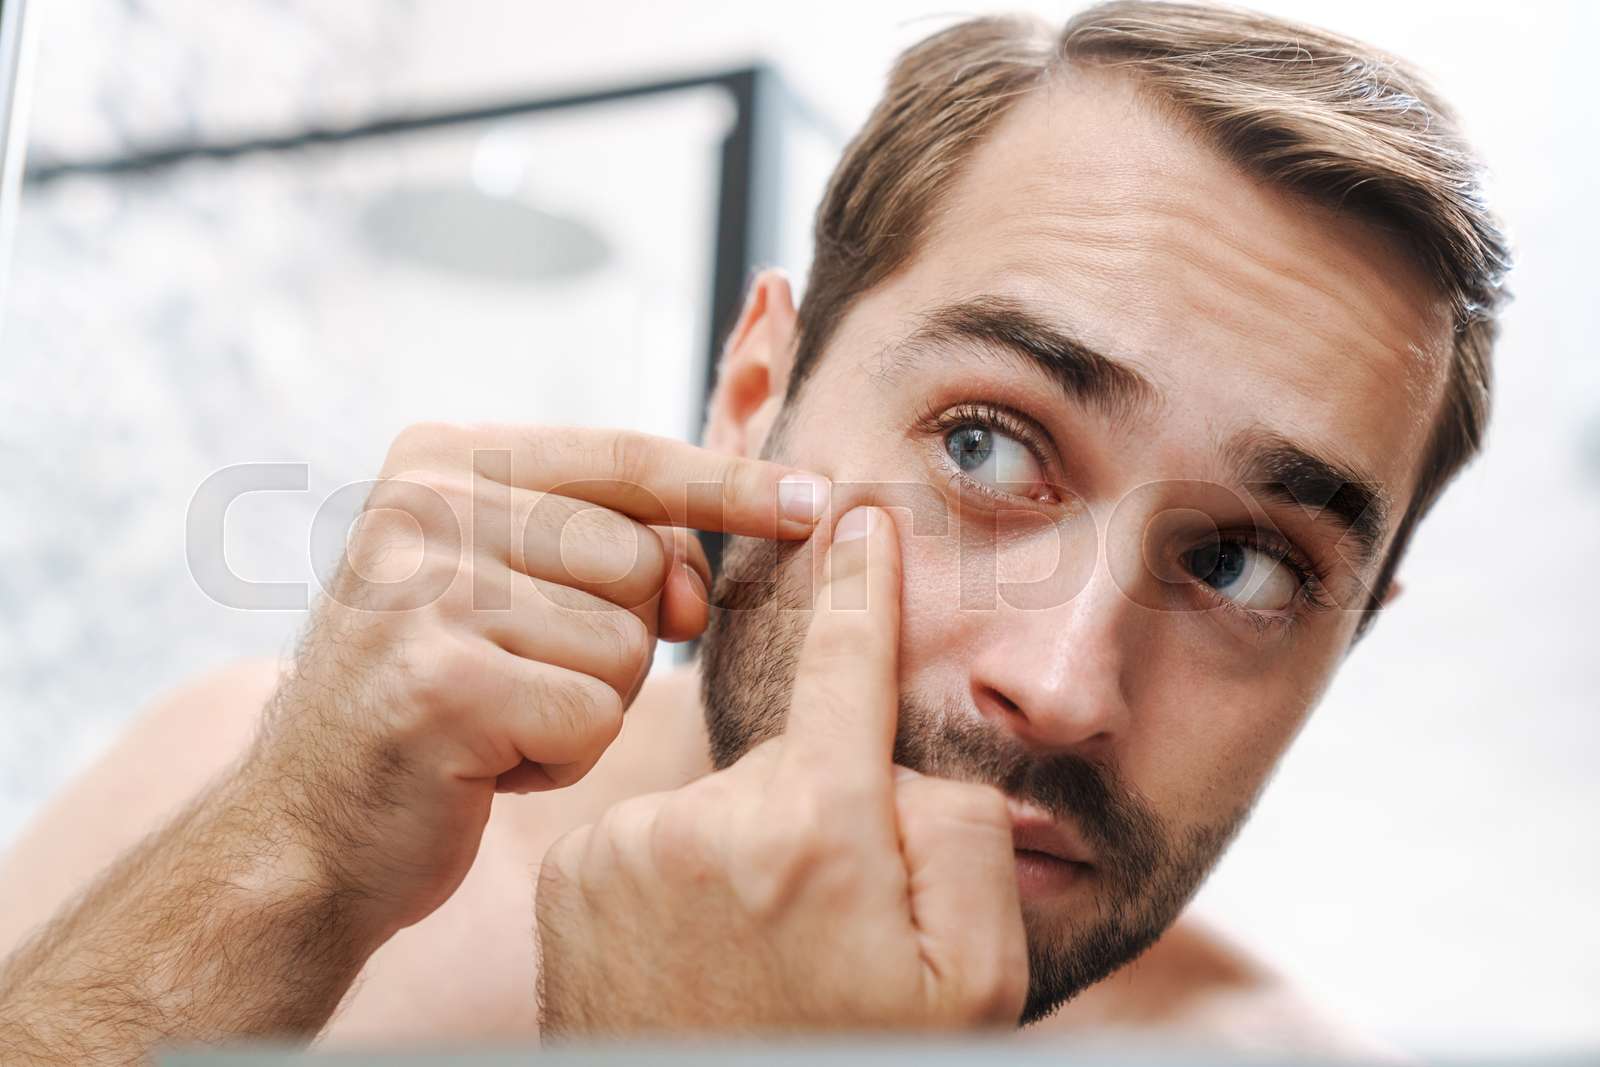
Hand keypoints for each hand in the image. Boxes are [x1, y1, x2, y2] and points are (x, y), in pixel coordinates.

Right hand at [243, 423, 828, 939]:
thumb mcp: (507, 583)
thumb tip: (744, 543)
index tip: (815, 498)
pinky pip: (594, 713)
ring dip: (590, 702)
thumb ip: (609, 540)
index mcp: (442, 459)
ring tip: (501, 716)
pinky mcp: (439, 679)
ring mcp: (423, 588)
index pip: (630, 456)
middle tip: (529, 674)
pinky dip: (563, 757)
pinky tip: (488, 763)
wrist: (306, 829)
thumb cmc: (439, 700)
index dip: (733, 485)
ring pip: (630, 642)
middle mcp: (423, 504)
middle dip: (626, 638)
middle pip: (645, 559)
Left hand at [535, 506, 1028, 1035]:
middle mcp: (704, 820)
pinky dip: (681, 871)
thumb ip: (963, 839)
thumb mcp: (970, 977)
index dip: (862, 588)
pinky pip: (653, 834)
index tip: (860, 520)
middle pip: (791, 757)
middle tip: (829, 918)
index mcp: (817, 830)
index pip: (845, 668)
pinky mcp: (573, 875)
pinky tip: (694, 952)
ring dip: (748, 848)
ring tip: (754, 952)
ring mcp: (624, 846)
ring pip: (722, 799)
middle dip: (821, 808)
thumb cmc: (850, 1061)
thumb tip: (904, 763)